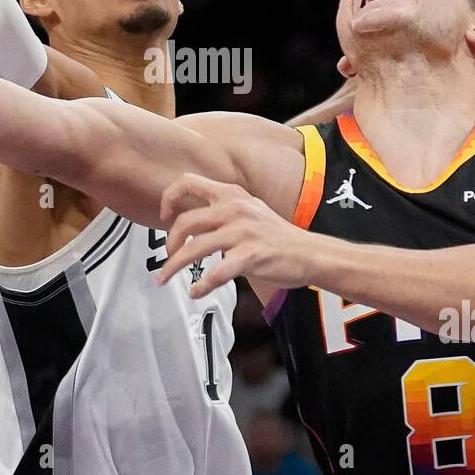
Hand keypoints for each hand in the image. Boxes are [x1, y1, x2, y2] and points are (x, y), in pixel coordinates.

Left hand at [156, 173, 314, 297]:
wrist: (309, 253)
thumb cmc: (277, 235)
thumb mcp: (249, 209)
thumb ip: (222, 210)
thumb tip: (192, 221)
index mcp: (232, 195)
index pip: (188, 182)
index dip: (169, 198)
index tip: (164, 216)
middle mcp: (235, 209)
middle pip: (185, 222)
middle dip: (169, 243)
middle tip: (168, 256)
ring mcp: (242, 232)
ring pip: (194, 249)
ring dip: (173, 267)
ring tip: (164, 278)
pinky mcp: (250, 256)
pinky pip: (216, 273)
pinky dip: (201, 286)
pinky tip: (195, 292)